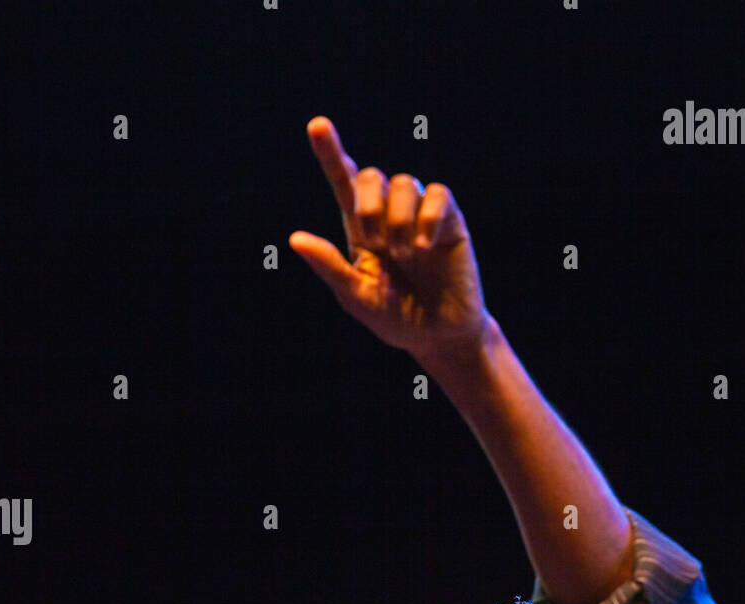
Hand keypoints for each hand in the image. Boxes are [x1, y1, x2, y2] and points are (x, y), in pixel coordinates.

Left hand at [288, 116, 490, 363]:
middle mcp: (389, 215)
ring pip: (404, 182)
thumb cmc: (396, 319)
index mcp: (361, 229)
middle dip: (368, 203)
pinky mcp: (450, 221)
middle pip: (371, 176)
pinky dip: (428, 216)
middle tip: (376, 241)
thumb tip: (295, 239)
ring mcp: (420, 215)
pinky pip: (438, 195)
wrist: (440, 337)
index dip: (331, 153)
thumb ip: (330, 267)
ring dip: (398, 217)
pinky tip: (424, 245)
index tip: (317, 126)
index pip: (343, 183)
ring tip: (405, 253)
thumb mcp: (358, 297)